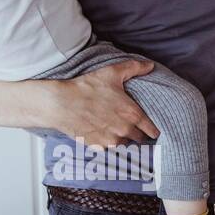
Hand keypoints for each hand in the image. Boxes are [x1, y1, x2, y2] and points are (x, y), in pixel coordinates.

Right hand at [44, 58, 159, 147]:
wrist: (61, 103)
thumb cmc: (86, 87)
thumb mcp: (112, 73)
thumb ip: (134, 68)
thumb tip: (151, 65)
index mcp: (132, 114)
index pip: (152, 129)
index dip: (153, 130)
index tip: (153, 130)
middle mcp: (124, 130)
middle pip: (139, 139)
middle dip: (137, 134)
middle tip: (133, 127)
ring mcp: (111, 140)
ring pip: (124, 144)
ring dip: (123, 139)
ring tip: (116, 130)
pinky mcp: (98, 146)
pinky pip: (109, 148)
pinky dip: (108, 143)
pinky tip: (103, 133)